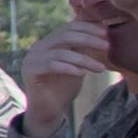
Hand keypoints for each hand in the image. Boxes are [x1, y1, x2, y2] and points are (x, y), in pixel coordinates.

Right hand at [16, 17, 111, 133]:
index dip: (88, 27)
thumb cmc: (64, 87)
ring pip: (61, 52)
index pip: (69, 27)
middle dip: (88, 39)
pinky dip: (69, 68)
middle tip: (107, 46)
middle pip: (64, 35)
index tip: (107, 33)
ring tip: (101, 68)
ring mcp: (32, 58)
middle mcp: (39, 47)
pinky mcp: (30, 71)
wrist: (49, 110)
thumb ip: (83, 49)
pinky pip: (51, 66)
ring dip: (84, 60)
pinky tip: (82, 74)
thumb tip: (102, 30)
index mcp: (50, 42)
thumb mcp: (77, 64)